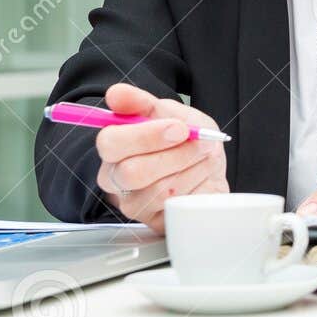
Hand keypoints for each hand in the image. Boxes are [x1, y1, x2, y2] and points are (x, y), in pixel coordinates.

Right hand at [92, 82, 228, 232]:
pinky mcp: (158, 222)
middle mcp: (117, 181)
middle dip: (175, 154)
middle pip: (132, 172)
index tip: (179, 127)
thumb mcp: (168, 112)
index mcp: (113, 149)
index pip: (110, 143)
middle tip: (200, 142)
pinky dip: (199, 185)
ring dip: (192, 166)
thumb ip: (141, 102)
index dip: (146, 136)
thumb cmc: (183, 138)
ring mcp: (136, 205)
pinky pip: (178, 207)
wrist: (206, 164)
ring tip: (204, 155)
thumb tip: (115, 94)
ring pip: (160, 190)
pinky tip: (202, 175)